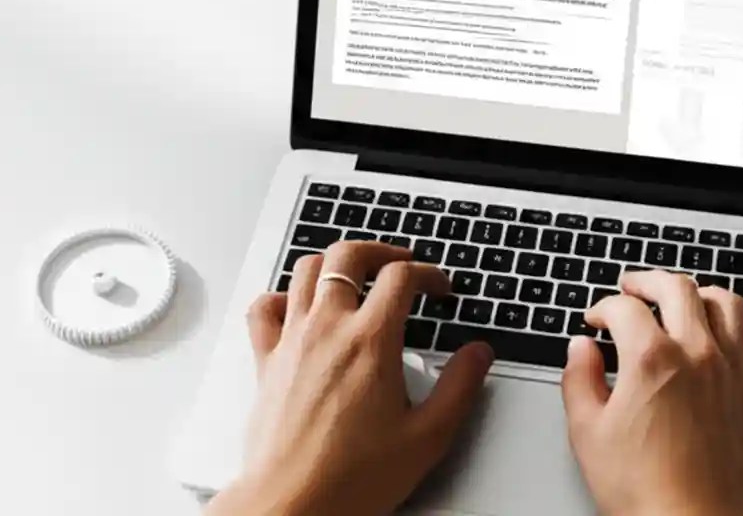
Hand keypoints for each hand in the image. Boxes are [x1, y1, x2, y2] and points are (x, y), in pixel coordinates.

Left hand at [206, 242, 494, 515]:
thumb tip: (478, 354)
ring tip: (356, 276)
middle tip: (400, 264)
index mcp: (371, 342)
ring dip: (335, 264)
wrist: (292, 505)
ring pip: (307, 270)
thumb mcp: (428, 436)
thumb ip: (460, 387)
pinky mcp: (266, 361)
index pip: (402, 275)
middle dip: (380, 250)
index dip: (428, 273)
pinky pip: (264, 308)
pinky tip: (299, 306)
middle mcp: (328, 330)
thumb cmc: (352, 478)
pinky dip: (283, 296)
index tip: (439, 289)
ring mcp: (292, 341)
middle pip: (349, 255)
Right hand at [562, 270, 742, 515]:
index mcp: (651, 359)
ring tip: (691, 297)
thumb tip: (579, 352)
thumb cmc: (645, 493)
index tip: (597, 319)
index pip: (623, 308)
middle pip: (678, 289)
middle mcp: (697, 355)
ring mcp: (735, 374)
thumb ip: (579, 382)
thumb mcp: (588, 436)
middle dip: (650, 281)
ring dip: (705, 292)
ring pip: (728, 306)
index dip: (603, 306)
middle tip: (635, 287)